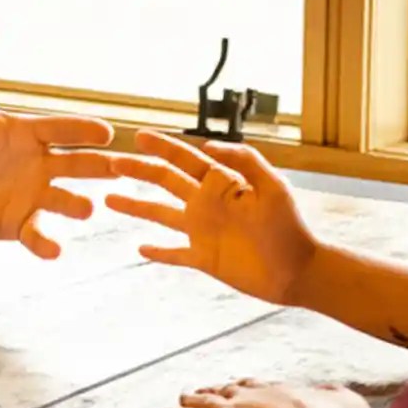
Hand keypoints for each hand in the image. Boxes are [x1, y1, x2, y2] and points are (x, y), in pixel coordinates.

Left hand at [0, 13, 119, 258]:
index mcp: (34, 134)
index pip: (60, 128)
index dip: (79, 130)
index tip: (104, 131)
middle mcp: (44, 165)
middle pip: (75, 164)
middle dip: (96, 167)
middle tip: (119, 168)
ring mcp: (37, 196)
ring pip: (64, 199)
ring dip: (76, 204)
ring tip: (88, 208)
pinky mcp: (23, 224)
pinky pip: (37, 233)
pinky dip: (45, 242)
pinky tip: (54, 251)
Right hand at [106, 131, 317, 304]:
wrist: (299, 270)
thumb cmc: (290, 227)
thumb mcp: (273, 186)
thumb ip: (244, 161)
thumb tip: (207, 145)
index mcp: (221, 183)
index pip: (185, 159)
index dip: (162, 147)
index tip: (137, 136)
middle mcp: (207, 204)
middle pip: (165, 182)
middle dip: (139, 171)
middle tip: (111, 163)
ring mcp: (203, 232)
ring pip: (161, 215)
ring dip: (136, 207)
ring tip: (108, 199)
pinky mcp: (204, 258)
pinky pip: (174, 254)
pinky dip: (157, 252)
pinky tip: (139, 248)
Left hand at [166, 379, 374, 407]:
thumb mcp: (347, 404)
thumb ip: (337, 396)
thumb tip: (333, 392)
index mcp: (284, 391)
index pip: (260, 386)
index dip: (248, 387)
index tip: (241, 386)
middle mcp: (256, 395)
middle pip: (230, 389)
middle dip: (217, 389)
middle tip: (205, 388)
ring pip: (207, 400)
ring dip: (193, 398)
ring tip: (183, 395)